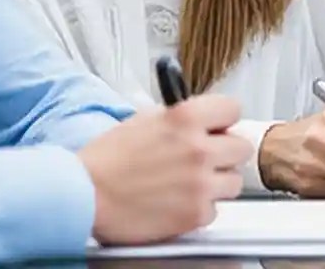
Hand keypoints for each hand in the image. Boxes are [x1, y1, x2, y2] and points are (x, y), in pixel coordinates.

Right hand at [79, 94, 252, 245]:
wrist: (83, 195)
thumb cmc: (106, 160)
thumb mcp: (144, 120)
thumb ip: (181, 118)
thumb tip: (204, 119)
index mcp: (185, 118)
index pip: (233, 109)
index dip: (224, 120)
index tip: (218, 128)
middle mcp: (198, 148)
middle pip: (241, 148)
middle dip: (224, 153)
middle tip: (205, 159)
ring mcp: (200, 183)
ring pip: (233, 182)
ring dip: (216, 183)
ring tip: (188, 184)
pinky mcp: (195, 214)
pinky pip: (214, 210)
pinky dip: (199, 209)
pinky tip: (177, 202)